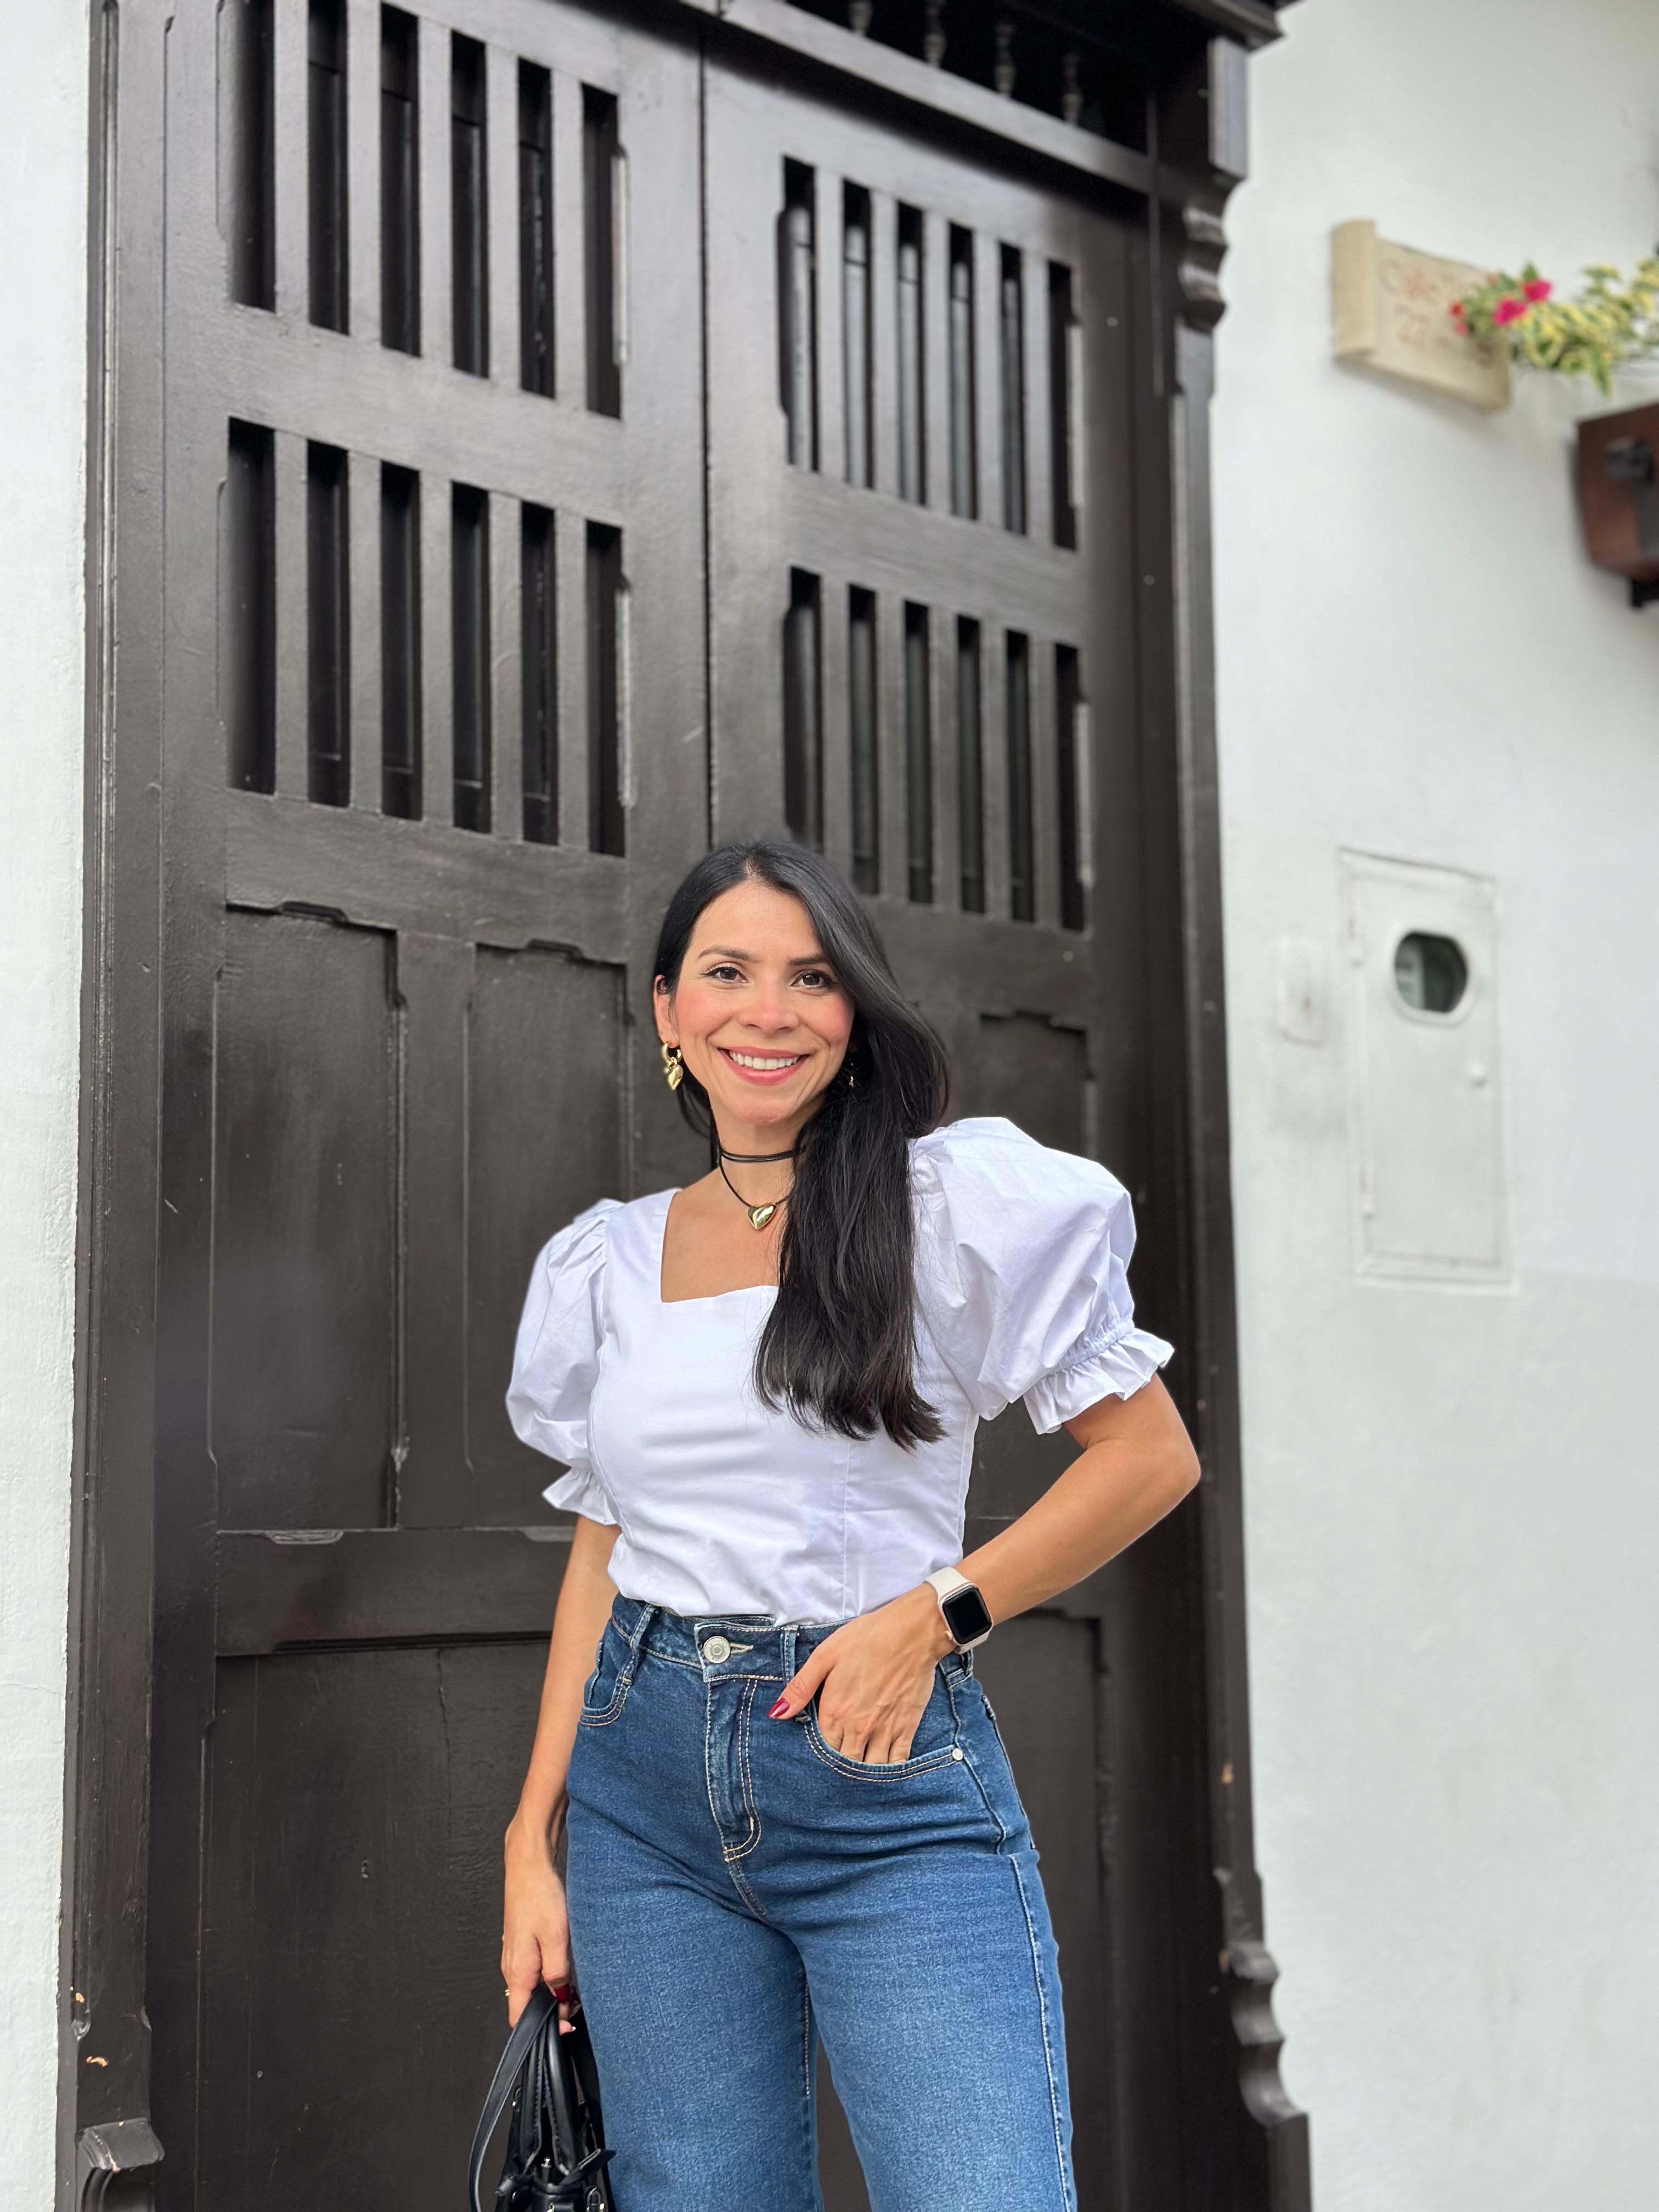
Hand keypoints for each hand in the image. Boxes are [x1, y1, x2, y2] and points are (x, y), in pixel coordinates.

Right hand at [502, 1811, 577, 2033]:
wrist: (528, 1865)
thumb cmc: (540, 1897)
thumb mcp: (556, 1937)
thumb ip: (557, 1974)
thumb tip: (560, 2001)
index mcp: (517, 1972)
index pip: (519, 2019)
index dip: (542, 2030)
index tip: (566, 2027)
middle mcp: (511, 1968)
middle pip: (527, 2005)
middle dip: (551, 2012)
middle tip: (577, 2005)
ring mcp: (515, 1954)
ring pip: (531, 1987)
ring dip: (551, 1993)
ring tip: (574, 1987)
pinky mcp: (521, 1943)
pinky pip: (532, 1970)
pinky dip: (548, 1976)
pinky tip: (565, 1966)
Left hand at [768, 1584, 952, 1762]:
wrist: (912, 1632)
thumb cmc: (867, 1639)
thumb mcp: (825, 1655)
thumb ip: (801, 1687)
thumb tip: (777, 1714)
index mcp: (835, 1711)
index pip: (822, 1749)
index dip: (820, 1753)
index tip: (821, 1751)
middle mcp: (858, 1727)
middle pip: (845, 1763)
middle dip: (840, 1767)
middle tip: (839, 1761)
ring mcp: (884, 1730)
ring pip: (870, 1768)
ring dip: (863, 1773)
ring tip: (859, 1767)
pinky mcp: (907, 1727)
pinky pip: (897, 1763)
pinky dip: (889, 1771)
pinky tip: (884, 1769)